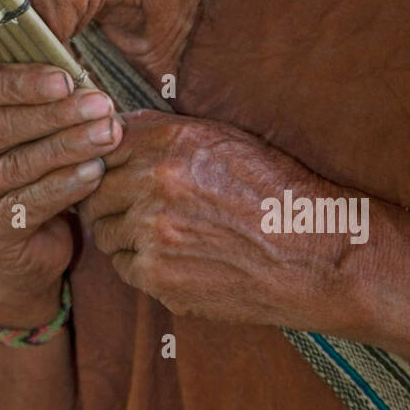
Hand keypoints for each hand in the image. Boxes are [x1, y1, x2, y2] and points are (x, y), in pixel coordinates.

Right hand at [0, 62, 123, 307]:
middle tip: (101, 106)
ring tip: (107, 135)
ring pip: (15, 165)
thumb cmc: (28, 172)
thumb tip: (79, 73)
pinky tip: (94, 172)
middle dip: (56, 113)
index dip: (21, 80)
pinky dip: (64, 186)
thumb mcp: (24, 131)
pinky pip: (25, 205)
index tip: (67, 79)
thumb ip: (37, 100)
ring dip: (68, 146)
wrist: (21, 249)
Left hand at [77, 110, 357, 331]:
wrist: (316, 252)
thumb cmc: (275, 191)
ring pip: (104, 232)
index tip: (113, 169)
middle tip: (131, 205)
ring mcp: (153, 233)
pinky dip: (140, 265)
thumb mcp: (224, 139)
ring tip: (162, 233)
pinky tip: (174, 258)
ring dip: (122, 232)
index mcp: (169, 142)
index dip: (106, 159)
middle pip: (93, 190)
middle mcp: (154, 183)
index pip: (102, 144)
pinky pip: (124, 267)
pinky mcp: (159, 277)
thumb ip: (164, 134)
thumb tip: (115, 133)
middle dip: (107, 197)